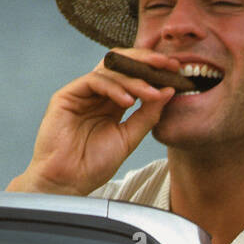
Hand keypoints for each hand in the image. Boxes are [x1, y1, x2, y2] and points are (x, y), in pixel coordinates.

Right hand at [7, 48, 182, 197]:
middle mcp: (97, 94)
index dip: (154, 70)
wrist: (68, 181)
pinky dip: (113, 88)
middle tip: (168, 65)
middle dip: (146, 62)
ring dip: (134, 79)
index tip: (176, 71)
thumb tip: (168, 92)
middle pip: (122, 65)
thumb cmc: (94, 164)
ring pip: (110, 70)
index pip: (134, 76)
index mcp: (112, 102)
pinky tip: (128, 101)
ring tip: (151, 93)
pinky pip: (94, 81)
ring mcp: (82, 93)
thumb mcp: (129, 138)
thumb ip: (147, 115)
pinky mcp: (67, 95)